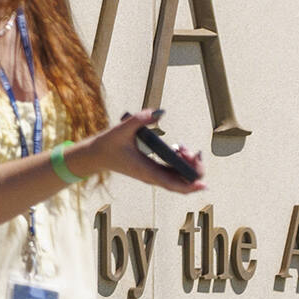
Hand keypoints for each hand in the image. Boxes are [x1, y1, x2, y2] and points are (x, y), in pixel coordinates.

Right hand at [72, 106, 203, 193]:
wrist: (96, 156)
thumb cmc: (108, 144)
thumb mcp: (122, 129)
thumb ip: (140, 119)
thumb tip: (159, 112)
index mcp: (146, 171)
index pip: (173, 184)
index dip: (191, 186)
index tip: (203, 182)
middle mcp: (152, 177)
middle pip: (181, 184)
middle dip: (193, 170)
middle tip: (191, 151)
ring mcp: (152, 175)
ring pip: (178, 179)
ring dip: (188, 166)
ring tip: (184, 148)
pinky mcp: (152, 170)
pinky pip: (172, 173)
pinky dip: (180, 164)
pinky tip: (180, 149)